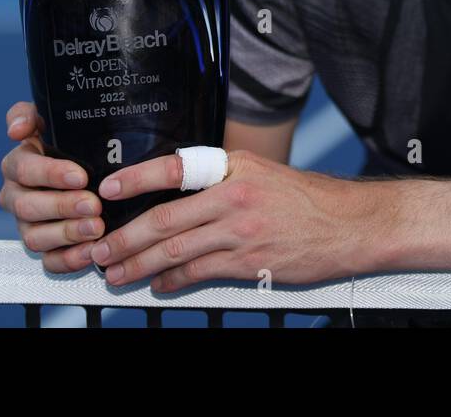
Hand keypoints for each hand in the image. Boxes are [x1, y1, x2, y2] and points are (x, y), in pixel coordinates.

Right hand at [0, 101, 104, 272]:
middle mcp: (17, 197)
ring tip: (96, 228)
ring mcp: (29, 225)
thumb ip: (28, 114)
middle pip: (28, 207)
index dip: (51, 174)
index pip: (24, 169)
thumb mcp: (51, 120)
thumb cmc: (69, 142)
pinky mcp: (45, 248)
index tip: (81, 176)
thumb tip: (16, 129)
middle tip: (93, 204)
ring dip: (67, 234)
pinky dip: (69, 259)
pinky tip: (91, 252)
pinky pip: (49, 261)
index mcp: (18, 165)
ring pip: (35, 237)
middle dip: (62, 206)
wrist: (91, 171)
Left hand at [89, 150, 382, 290]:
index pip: (175, 167)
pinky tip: (159, 284)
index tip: (109, 188)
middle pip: (164, 218)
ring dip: (139, 265)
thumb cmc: (307, 199)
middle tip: (99, 249)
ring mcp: (242, 231)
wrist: (351, 224)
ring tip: (116, 272)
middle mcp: (235, 196)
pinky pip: (199, 272)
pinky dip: (173, 280)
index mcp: (235, 167)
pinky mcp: (250, 262)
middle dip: (124, 237)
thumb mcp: (263, 173)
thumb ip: (222, 179)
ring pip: (175, 250)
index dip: (137, 178)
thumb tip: (176, 193)